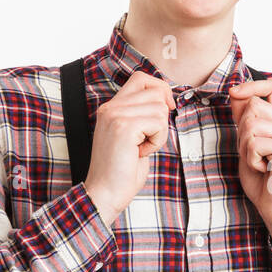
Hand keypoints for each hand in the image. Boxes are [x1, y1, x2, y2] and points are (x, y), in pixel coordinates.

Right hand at [83, 71, 174, 224]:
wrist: (105, 193)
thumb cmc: (122, 171)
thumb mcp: (132, 136)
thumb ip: (141, 115)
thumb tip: (166, 101)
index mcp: (111, 107)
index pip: (141, 78)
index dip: (160, 89)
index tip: (166, 109)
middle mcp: (110, 107)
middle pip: (156, 91)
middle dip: (161, 116)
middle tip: (147, 138)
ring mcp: (115, 115)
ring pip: (160, 108)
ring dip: (159, 132)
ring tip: (141, 148)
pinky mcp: (124, 127)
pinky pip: (159, 123)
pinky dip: (157, 141)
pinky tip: (141, 153)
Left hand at [228, 78, 271, 254]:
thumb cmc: (263, 179)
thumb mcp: (248, 144)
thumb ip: (245, 120)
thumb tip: (235, 92)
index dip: (253, 85)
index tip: (233, 93)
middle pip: (254, 105)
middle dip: (242, 129)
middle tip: (253, 152)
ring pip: (251, 124)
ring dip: (245, 147)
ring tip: (260, 162)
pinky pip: (254, 143)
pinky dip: (251, 159)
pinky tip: (264, 169)